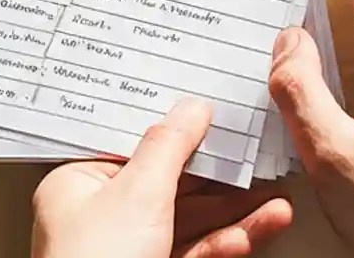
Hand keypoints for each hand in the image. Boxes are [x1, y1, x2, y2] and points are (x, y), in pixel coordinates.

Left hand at [31, 98, 293, 257]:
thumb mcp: (138, 193)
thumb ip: (169, 146)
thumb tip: (191, 110)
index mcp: (77, 186)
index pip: (135, 144)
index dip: (177, 129)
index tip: (216, 119)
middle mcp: (99, 218)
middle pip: (171, 184)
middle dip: (220, 177)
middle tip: (257, 161)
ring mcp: (129, 252)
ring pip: (190, 222)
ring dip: (236, 214)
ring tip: (276, 203)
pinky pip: (195, 252)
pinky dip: (226, 243)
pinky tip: (255, 232)